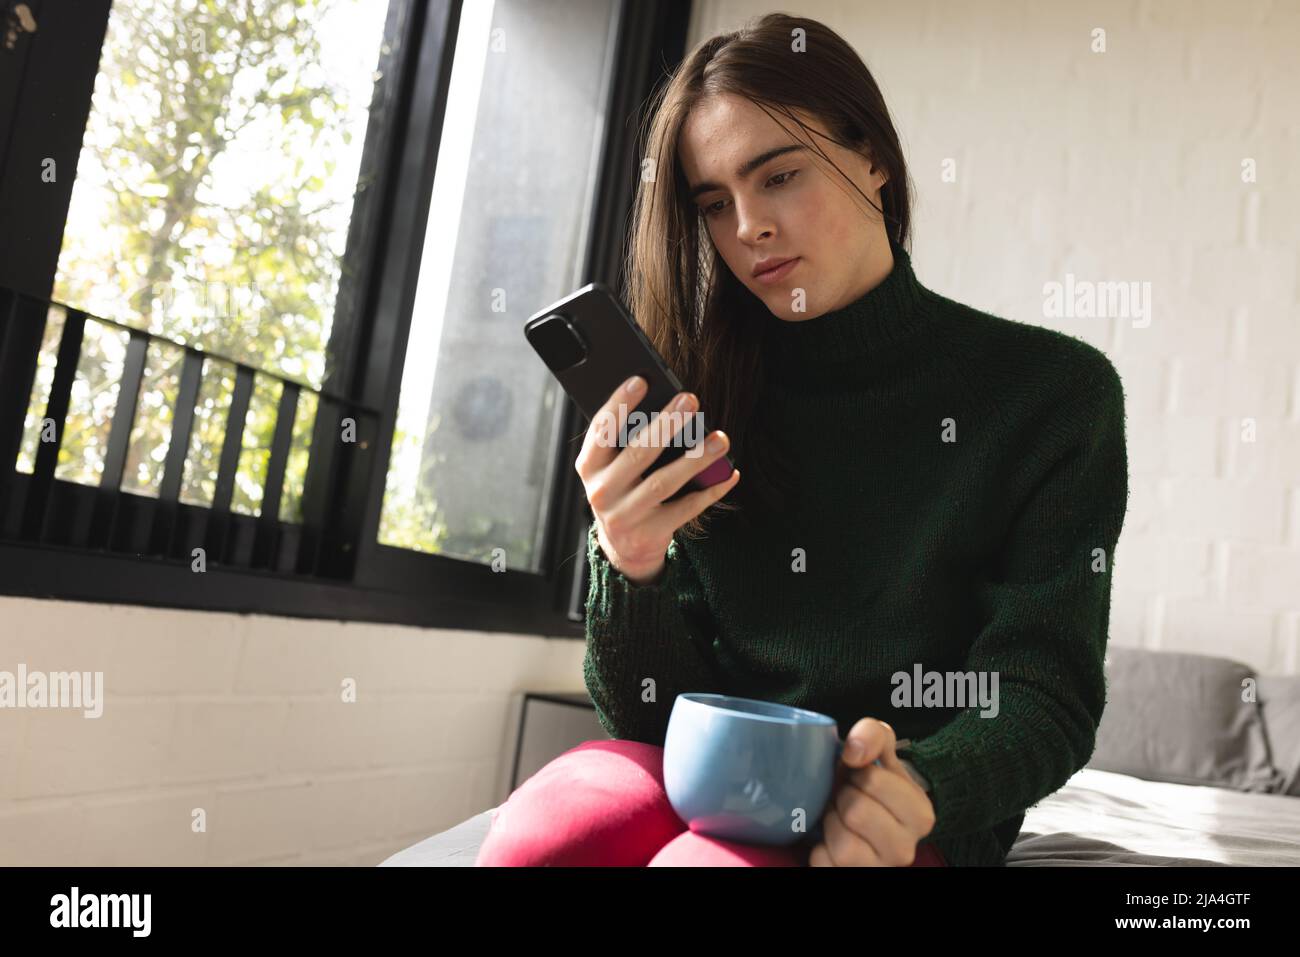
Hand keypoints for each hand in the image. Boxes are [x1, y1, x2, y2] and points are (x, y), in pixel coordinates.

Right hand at [575, 376, 739, 583]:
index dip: (619, 404)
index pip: (601, 430)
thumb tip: (667, 403)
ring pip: (663, 483)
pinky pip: (685, 509)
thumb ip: (626, 440)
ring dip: (695, 459)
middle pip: (637, 453)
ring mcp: (625, 515)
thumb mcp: (612, 466)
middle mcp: (601, 492)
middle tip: (690, 399)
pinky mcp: (650, 533)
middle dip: (665, 424)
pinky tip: (729, 473)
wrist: (623, 545)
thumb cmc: (623, 488)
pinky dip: (710, 491)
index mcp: (589, 467)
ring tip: (721, 438)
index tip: (641, 379)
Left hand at [808, 718, 935, 866]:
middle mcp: (906, 848)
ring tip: (839, 818)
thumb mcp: (878, 752)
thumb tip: (854, 751)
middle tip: (847, 798)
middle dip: (842, 797)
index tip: (860, 780)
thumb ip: (873, 735)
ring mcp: (880, 869)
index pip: (872, 780)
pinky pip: (822, 860)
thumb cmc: (869, 786)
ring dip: (830, 822)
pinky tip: (831, 841)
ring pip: (841, 839)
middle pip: (855, 810)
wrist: (860, 822)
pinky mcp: (851, 878)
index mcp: (920, 814)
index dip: (856, 773)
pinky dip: (819, 846)